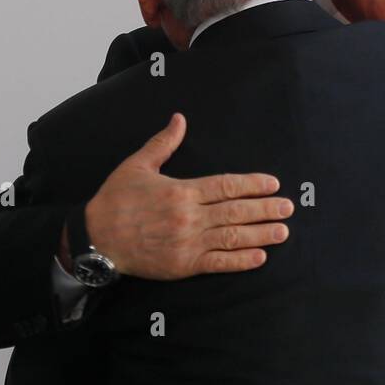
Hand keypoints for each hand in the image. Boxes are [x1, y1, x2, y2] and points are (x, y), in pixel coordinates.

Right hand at [77, 113, 293, 279]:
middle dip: (265, 209)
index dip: (253, 185)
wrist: (95, 239)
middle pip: (236, 211)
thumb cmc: (115, 200)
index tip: (273, 184)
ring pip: (233, 237)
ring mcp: (188, 243)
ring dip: (261, 234)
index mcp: (182, 191)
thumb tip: (179, 119)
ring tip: (283, 231)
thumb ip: (163, 143)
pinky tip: (260, 256)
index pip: (226, 185)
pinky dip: (241, 261)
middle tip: (288, 207)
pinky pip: (218, 263)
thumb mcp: (137, 165)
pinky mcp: (183, 265)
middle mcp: (189, 217)